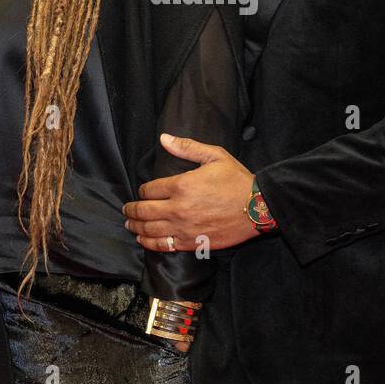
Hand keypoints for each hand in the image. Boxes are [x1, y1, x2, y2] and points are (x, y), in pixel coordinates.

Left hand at [123, 134, 257, 252]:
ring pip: (150, 230)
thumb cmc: (237, 180)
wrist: (257, 208)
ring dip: (136, 227)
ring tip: (130, 224)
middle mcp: (178, 209)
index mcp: (181, 185)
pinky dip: (149, 243)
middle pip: (144, 211)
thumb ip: (187, 147)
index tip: (143, 190)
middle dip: (132, 210)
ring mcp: (184, 228)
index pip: (150, 189)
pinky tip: (143, 240)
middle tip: (126, 209)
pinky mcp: (191, 243)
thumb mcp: (214, 156)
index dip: (143, 190)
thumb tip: (164, 138)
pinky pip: (164, 245)